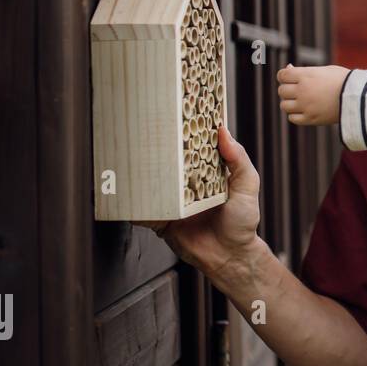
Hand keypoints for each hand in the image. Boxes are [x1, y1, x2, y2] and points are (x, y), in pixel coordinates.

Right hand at [134, 125, 262, 290]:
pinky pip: (141, 208)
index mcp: (204, 169)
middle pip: (165, 159)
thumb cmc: (242, 221)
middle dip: (153, 146)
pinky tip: (120, 190)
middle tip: (139, 127)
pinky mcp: (159, 218)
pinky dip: (130, 201)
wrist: (230, 257)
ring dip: (136, 171)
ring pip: (149, 181)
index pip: (190, 144)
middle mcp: (184, 181)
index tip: (170, 108)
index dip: (182, 129)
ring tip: (123, 154)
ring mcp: (170, 199)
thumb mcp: (247, 186)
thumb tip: (224, 132)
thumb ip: (239, 160)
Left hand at [276, 63, 347, 125]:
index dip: (284, 76)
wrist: (359, 97)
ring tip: (302, 101)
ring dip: (290, 103)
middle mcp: (303, 90)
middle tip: (298, 90)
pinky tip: (305, 110)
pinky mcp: (311, 119)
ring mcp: (306, 106)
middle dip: (288, 90)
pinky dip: (296, 115)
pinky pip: (292, 118)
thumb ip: (305, 70)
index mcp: (306, 75)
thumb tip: (288, 68)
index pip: (281, 75)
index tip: (291, 78)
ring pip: (284, 106)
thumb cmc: (343, 81)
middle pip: (281, 91)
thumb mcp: (325, 70)